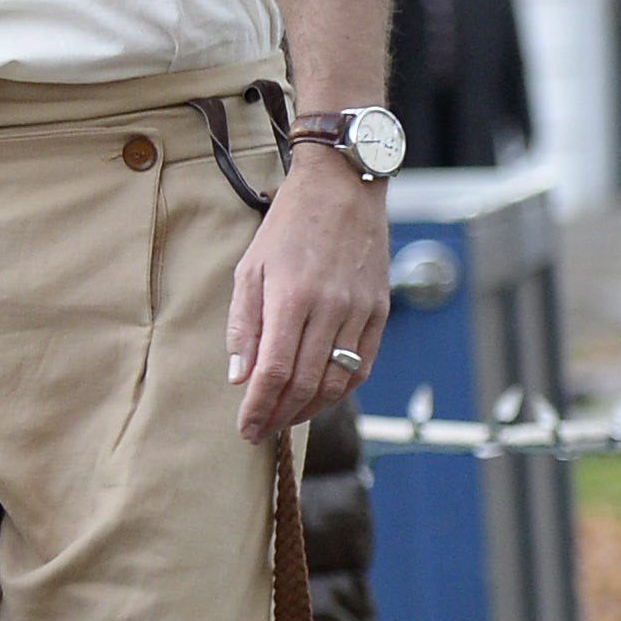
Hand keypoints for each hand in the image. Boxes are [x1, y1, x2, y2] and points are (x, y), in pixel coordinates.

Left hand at [226, 154, 388, 443]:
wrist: (342, 188)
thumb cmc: (288, 227)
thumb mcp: (250, 269)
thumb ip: (243, 325)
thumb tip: (240, 378)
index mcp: (291, 297)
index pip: (273, 371)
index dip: (258, 407)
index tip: (245, 429)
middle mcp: (330, 307)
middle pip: (304, 383)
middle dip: (279, 416)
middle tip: (261, 431)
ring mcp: (360, 310)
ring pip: (336, 381)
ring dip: (309, 410)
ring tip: (286, 419)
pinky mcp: (380, 310)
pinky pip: (363, 365)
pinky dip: (341, 390)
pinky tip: (320, 398)